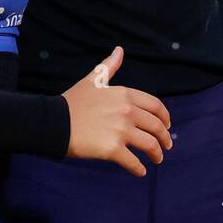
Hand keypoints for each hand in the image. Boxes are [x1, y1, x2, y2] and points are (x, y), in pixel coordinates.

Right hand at [62, 46, 173, 177]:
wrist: (54, 122)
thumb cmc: (73, 101)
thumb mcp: (93, 80)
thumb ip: (109, 67)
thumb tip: (119, 50)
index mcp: (125, 94)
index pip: (155, 106)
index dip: (165, 117)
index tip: (167, 126)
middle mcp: (127, 111)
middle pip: (156, 126)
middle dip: (165, 138)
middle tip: (166, 146)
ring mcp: (120, 131)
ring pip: (150, 145)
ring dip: (157, 154)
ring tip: (157, 159)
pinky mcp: (112, 149)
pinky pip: (133, 162)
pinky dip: (139, 169)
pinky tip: (140, 172)